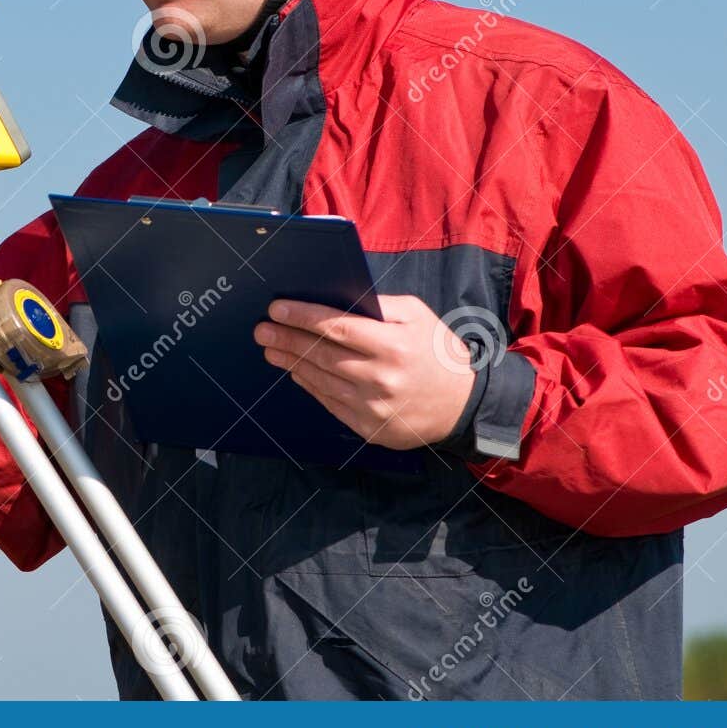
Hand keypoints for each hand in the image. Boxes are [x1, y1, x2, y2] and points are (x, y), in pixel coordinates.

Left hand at [252, 295, 476, 449]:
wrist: (465, 405)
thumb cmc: (438, 352)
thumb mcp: (418, 316)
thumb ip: (379, 305)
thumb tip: (337, 298)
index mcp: (394, 346)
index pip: (337, 328)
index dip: (303, 317)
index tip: (277, 308)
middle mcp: (381, 379)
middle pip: (321, 355)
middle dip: (286, 340)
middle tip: (262, 329)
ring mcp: (373, 408)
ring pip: (320, 381)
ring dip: (290, 363)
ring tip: (271, 348)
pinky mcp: (369, 429)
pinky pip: (330, 403)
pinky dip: (309, 385)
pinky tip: (295, 372)